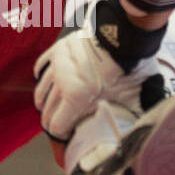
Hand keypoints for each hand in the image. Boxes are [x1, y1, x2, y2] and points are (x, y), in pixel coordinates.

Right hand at [33, 0, 165, 141]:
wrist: (121, 38)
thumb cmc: (126, 69)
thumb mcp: (129, 97)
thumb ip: (127, 116)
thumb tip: (136, 132)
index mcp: (76, 98)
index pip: (57, 125)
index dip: (59, 133)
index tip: (62, 136)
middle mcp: (62, 83)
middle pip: (48, 109)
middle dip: (49, 120)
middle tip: (51, 125)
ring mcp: (58, 65)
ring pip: (43, 87)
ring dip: (42, 99)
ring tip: (41, 106)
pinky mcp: (58, 49)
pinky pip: (43, 64)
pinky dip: (40, 73)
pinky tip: (38, 78)